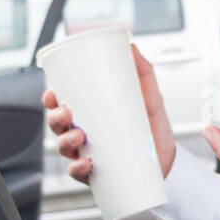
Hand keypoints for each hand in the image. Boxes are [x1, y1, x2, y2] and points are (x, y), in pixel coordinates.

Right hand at [42, 42, 176, 184]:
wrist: (169, 161)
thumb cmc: (153, 129)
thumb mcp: (149, 97)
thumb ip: (142, 71)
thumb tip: (133, 45)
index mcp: (90, 115)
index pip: (60, 105)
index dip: (50, 99)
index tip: (53, 93)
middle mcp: (83, 134)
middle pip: (56, 125)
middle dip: (55, 118)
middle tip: (67, 114)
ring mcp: (87, 154)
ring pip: (63, 147)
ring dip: (64, 142)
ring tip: (79, 137)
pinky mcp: (95, 173)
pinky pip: (78, 173)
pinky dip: (77, 169)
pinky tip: (85, 163)